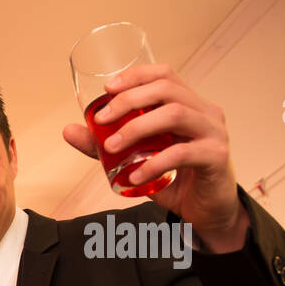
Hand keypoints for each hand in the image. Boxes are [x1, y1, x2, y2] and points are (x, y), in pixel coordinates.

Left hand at [62, 63, 247, 251]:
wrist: (205, 211)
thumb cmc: (174, 179)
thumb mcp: (136, 159)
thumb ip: (106, 145)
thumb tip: (68, 130)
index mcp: (189, 105)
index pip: (165, 75)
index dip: (136, 75)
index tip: (107, 88)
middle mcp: (205, 112)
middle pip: (167, 89)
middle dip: (129, 100)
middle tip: (101, 119)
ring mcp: (214, 132)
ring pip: (175, 115)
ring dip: (137, 128)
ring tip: (111, 146)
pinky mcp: (216, 157)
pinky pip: (182, 153)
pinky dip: (153, 163)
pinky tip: (133, 177)